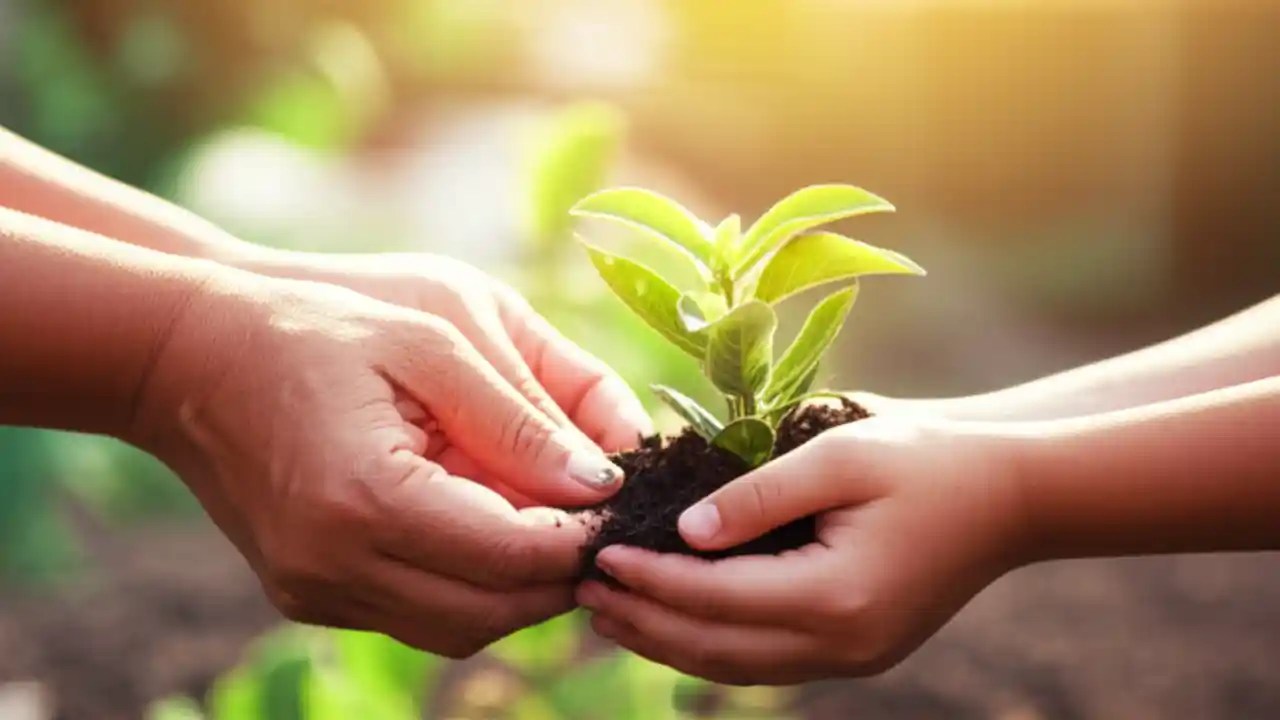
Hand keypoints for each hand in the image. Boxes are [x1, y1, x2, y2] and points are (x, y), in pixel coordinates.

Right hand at [129, 272, 621, 656]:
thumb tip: (601, 480)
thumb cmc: (316, 324)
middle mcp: (334, 568)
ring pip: (459, 628)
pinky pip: (416, 613)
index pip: (515, 557)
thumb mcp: (431, 338)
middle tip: (602, 517)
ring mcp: (314, 591)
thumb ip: (520, 414)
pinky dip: (468, 584)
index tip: (626, 500)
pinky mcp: (307, 595)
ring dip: (519, 586)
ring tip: (550, 518)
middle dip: (562, 572)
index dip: (585, 535)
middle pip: (494, 612)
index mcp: (367, 498)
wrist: (187, 355)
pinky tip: (487, 525)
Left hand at [576, 414, 1028, 683]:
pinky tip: (676, 620)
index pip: (715, 597)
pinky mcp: (854, 650)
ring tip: (611, 614)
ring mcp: (851, 657)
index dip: (649, 580)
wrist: (1008, 494)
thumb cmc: (925, 459)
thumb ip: (759, 495)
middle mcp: (841, 643)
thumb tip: (685, 531)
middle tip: (581, 594)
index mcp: (837, 595)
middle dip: (644, 622)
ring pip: (736, 666)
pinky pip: (765, 661)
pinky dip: (711, 643)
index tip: (597, 556)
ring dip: (669, 642)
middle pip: (715, 647)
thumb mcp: (839, 455)